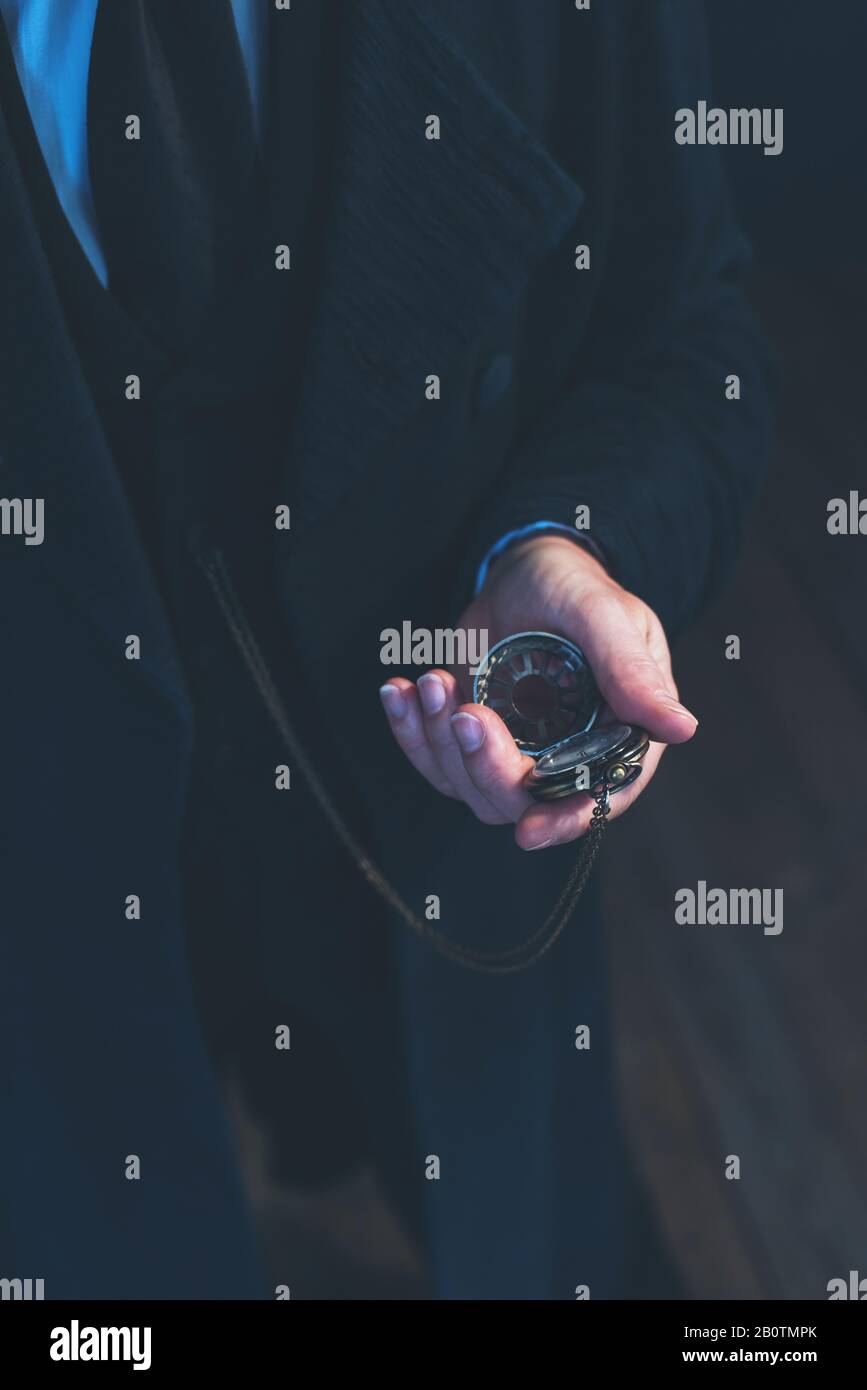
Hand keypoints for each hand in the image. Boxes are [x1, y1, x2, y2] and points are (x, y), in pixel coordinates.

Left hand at [379, 534, 697, 849]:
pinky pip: (433, 757)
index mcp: (617, 740)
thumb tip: (680, 728)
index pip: (596, 800)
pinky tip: (398, 692)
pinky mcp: (469, 740)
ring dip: (439, 740)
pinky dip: (408, 730)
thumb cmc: (578, 590)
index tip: (527, 829)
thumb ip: (632, 671)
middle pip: (520, 799)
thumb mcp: (607, 616)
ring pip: (469, 784)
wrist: (527, 571)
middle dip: (485, 765)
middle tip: (464, 709)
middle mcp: (564, 760)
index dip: (564, 821)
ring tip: (431, 680)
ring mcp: (512, 753)